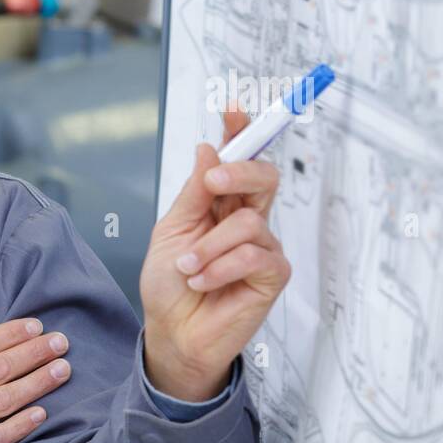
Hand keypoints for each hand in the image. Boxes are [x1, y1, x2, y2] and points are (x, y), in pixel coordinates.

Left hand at [139, 104, 290, 400]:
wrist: (172, 331)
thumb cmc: (169, 285)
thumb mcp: (171, 231)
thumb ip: (193, 192)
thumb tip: (208, 147)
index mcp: (219, 204)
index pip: (238, 161)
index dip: (240, 134)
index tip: (233, 111)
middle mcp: (245, 220)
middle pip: (264, 177)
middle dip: (240, 171)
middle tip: (214, 180)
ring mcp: (262, 246)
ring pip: (249, 221)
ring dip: (209, 246)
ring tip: (189, 267)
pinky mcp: (273, 274)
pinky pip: (254, 255)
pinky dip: (220, 267)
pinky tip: (203, 282)